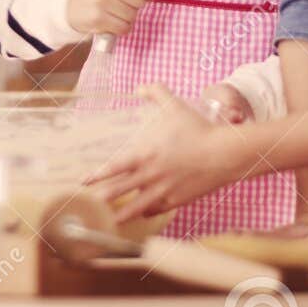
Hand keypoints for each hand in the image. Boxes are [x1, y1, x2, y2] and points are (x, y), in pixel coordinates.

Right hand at [66, 0, 152, 35]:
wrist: (69, 4)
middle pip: (139, 0)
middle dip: (134, 6)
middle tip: (120, 4)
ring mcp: (100, 0)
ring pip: (132, 15)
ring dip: (127, 18)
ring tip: (114, 13)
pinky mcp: (97, 18)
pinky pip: (123, 27)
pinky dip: (121, 28)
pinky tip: (111, 22)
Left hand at [89, 86, 252, 220]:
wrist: (223, 153)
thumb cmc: (198, 129)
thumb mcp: (175, 106)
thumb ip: (156, 93)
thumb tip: (140, 87)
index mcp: (145, 154)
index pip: (114, 168)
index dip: (97, 175)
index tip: (83, 181)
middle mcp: (150, 175)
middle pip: (120, 190)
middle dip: (103, 197)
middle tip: (91, 203)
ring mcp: (163, 191)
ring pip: (136, 207)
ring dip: (122, 214)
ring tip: (112, 219)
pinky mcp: (176, 201)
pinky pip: (156, 209)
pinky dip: (147, 212)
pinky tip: (142, 213)